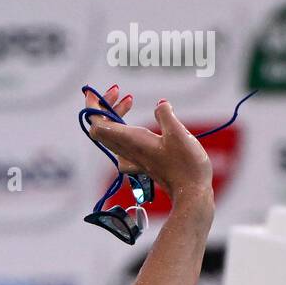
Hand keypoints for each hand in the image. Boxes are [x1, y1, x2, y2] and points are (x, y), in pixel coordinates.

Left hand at [83, 84, 212, 202]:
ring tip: (130, 100)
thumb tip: (160, 105)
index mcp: (131, 141)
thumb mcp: (178, 134)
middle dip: (105, 106)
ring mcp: (132, 159)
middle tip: (122, 93)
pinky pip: (121, 144)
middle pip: (101, 128)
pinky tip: (137, 123)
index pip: (97, 125)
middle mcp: (127, 151)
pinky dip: (124, 129)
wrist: (191, 193)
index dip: (94, 106)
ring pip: (111, 135)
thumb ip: (166, 115)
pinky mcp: (140, 163)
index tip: (107, 91)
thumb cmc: (186, 165)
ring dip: (115, 115)